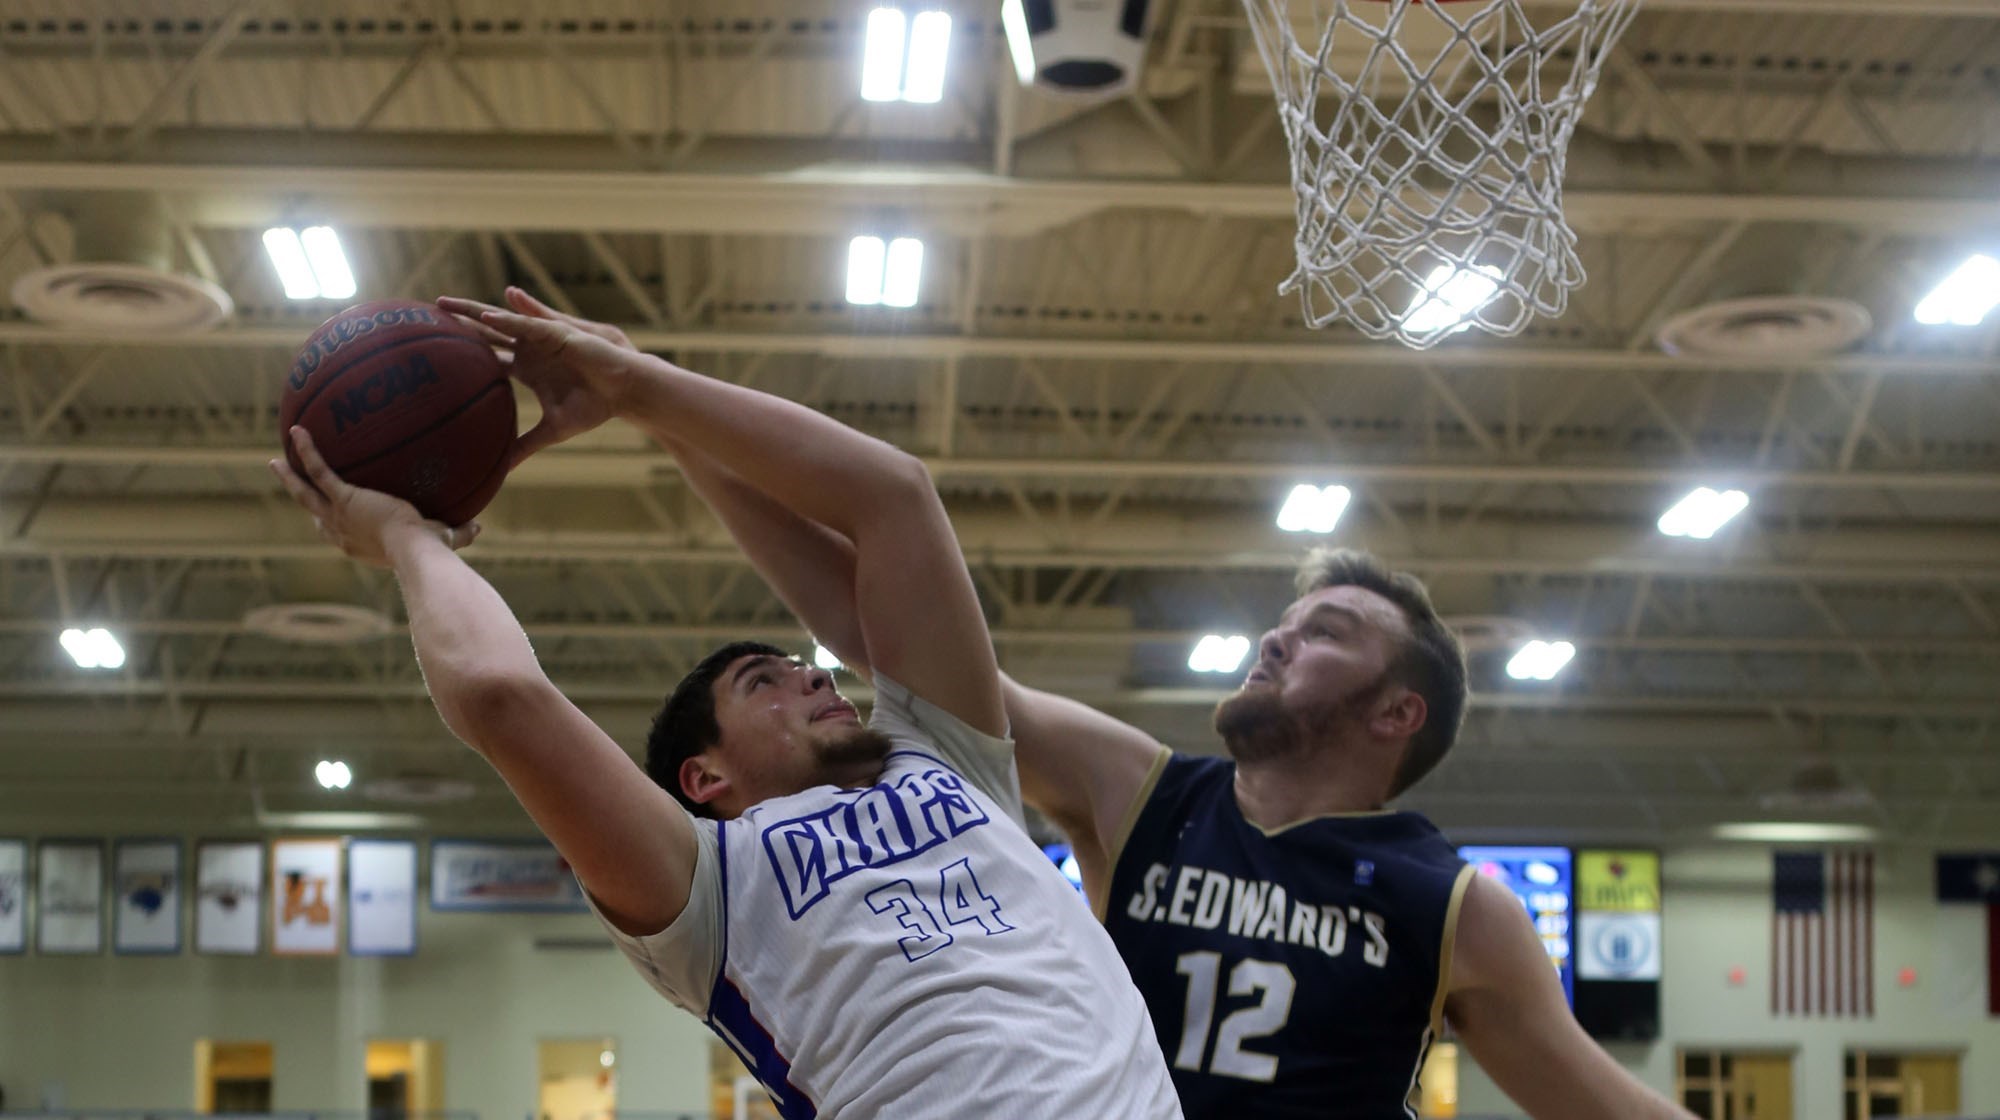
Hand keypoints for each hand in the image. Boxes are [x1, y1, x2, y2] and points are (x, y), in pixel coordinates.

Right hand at [270, 426, 479, 567]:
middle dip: (298, 496)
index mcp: (357, 544)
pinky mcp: (344, 498)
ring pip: (304, 493)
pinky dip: (308, 450)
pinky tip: (298, 430)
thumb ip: (458, 534)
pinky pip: (320, 470)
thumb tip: (478, 528)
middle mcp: (341, 533)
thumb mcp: (442, 541)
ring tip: (276, 460)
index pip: (336, 531)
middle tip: (287, 482)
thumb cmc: (430, 552)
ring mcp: (338, 516)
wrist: (416, 551)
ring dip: (289, 475)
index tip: (325, 511)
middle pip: (311, 512)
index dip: (326, 521)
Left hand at [436, 287, 641, 472]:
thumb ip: (524, 446)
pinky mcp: (557, 333)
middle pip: (485, 332)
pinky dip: (507, 320)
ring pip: (499, 320)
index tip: (434, 352)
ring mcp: (540, 338)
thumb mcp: (552, 431)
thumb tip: (501, 471)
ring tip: (444, 303)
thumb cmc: (593, 407)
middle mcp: (529, 349)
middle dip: (457, 321)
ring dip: (471, 310)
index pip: (486, 356)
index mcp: (526, 368)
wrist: (623, 393)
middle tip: (427, 314)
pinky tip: (485, 317)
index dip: (463, 351)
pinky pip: (527, 325)